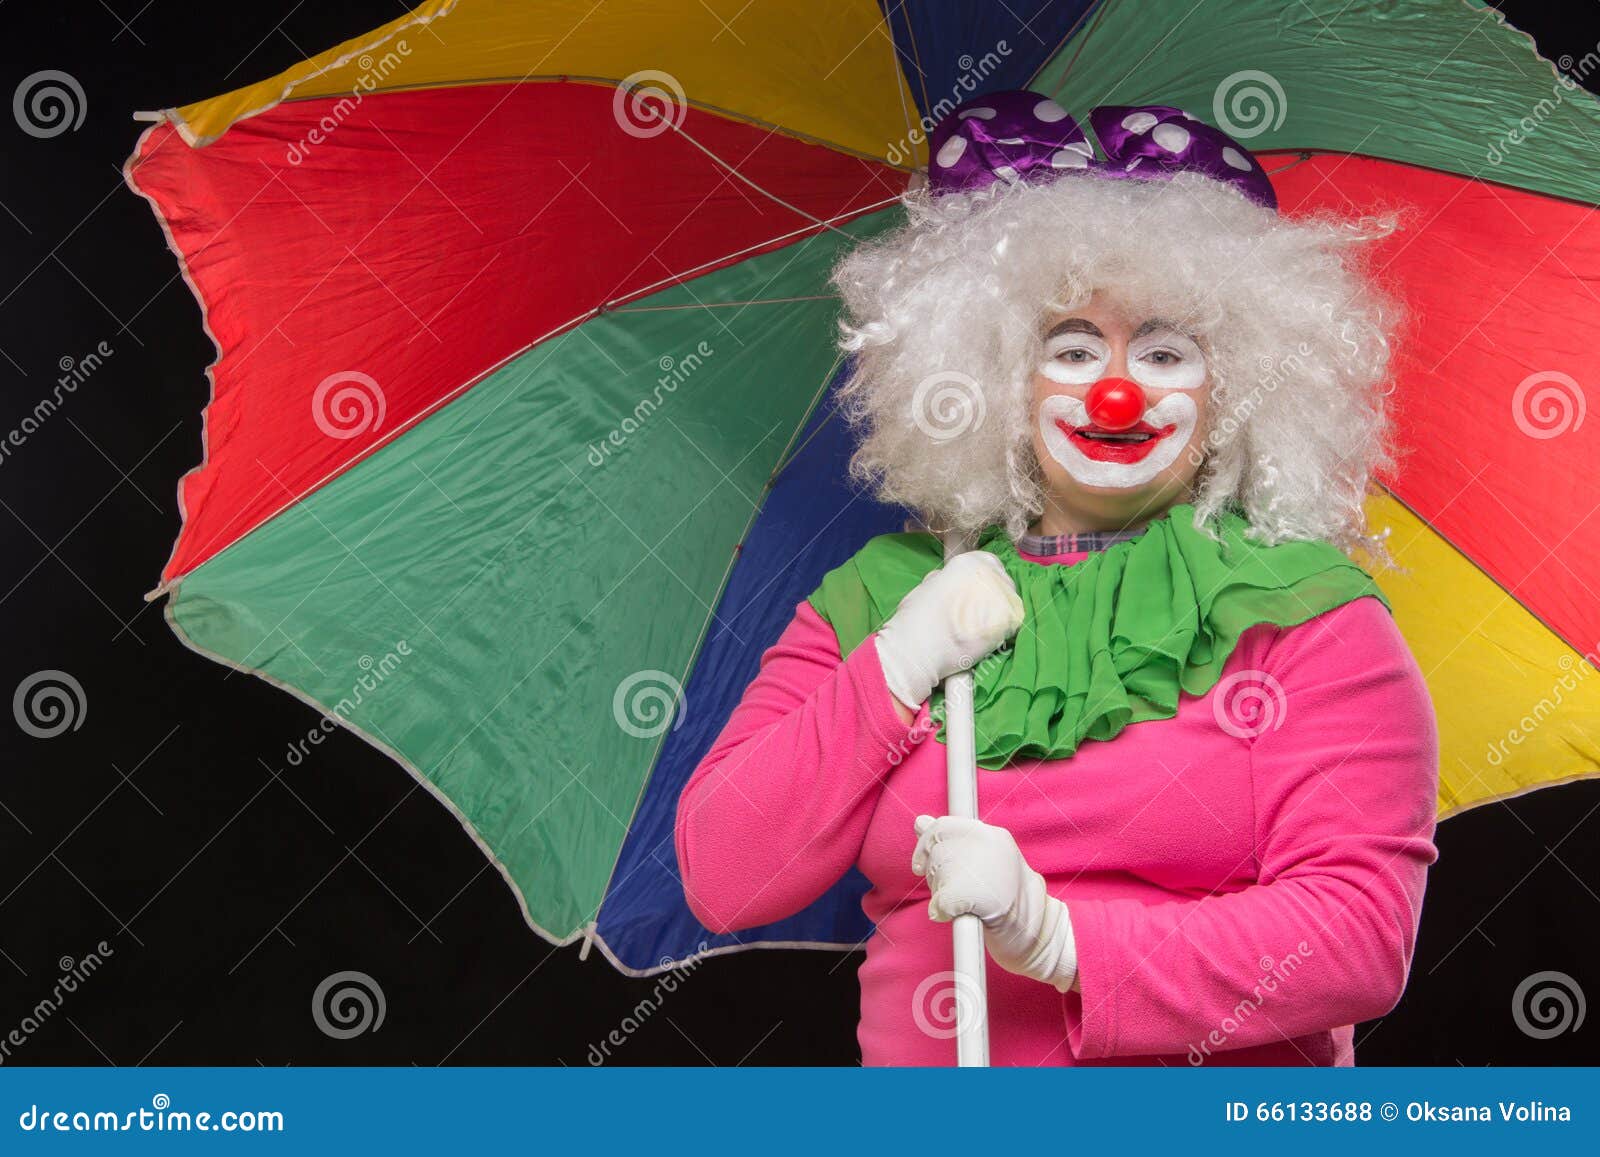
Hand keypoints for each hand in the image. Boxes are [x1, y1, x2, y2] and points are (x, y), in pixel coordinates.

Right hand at [874, 551, 1022, 710]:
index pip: (989, 562)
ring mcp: (1002, 596)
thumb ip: (948, 579)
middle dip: (993, 594)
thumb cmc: (916, 620)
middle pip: (1002, 581)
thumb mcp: (928, 586)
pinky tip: (986, 638)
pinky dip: (1003, 630)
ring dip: (998, 612)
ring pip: (1010, 602)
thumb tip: (957, 583)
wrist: (919, 648)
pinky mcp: (1009, 621)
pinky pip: (1013, 623)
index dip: (983, 578)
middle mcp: (988, 574)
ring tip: (980, 627)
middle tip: (979, 612)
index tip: (977, 592)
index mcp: (967, 563)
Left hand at [911, 815, 1078, 992]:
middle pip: (937, 849)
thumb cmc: (1010, 900)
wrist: (1041, 934)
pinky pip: (942, 900)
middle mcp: (990, 846)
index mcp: (993, 836)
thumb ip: (954, 842)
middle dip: (933, 872)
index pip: (944, 826)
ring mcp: (985, 869)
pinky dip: (941, 911)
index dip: (928, 845)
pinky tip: (952, 915)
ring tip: (962, 904)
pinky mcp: (978, 896)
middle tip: (948, 889)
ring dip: (939, 892)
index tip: (920, 863)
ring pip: (937, 872)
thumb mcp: (986, 862)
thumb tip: (919, 821)